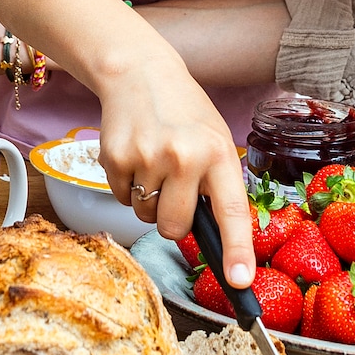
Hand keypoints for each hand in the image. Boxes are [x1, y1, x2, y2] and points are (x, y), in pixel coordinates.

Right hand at [91, 61, 253, 287]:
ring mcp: (146, 158)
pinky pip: (121, 199)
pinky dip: (127, 186)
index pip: (231, 212)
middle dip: (174, 220)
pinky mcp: (113, 158)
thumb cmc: (184, 111)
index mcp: (217, 153)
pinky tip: (135, 156)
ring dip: (150, 201)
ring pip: (146, 216)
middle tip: (176, 188)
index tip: (240, 282)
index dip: (237, 251)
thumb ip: (218, 184)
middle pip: (175, 229)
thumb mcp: (215, 139)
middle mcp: (183, 157)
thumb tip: (216, 238)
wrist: (139, 73)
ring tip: (154, 163)